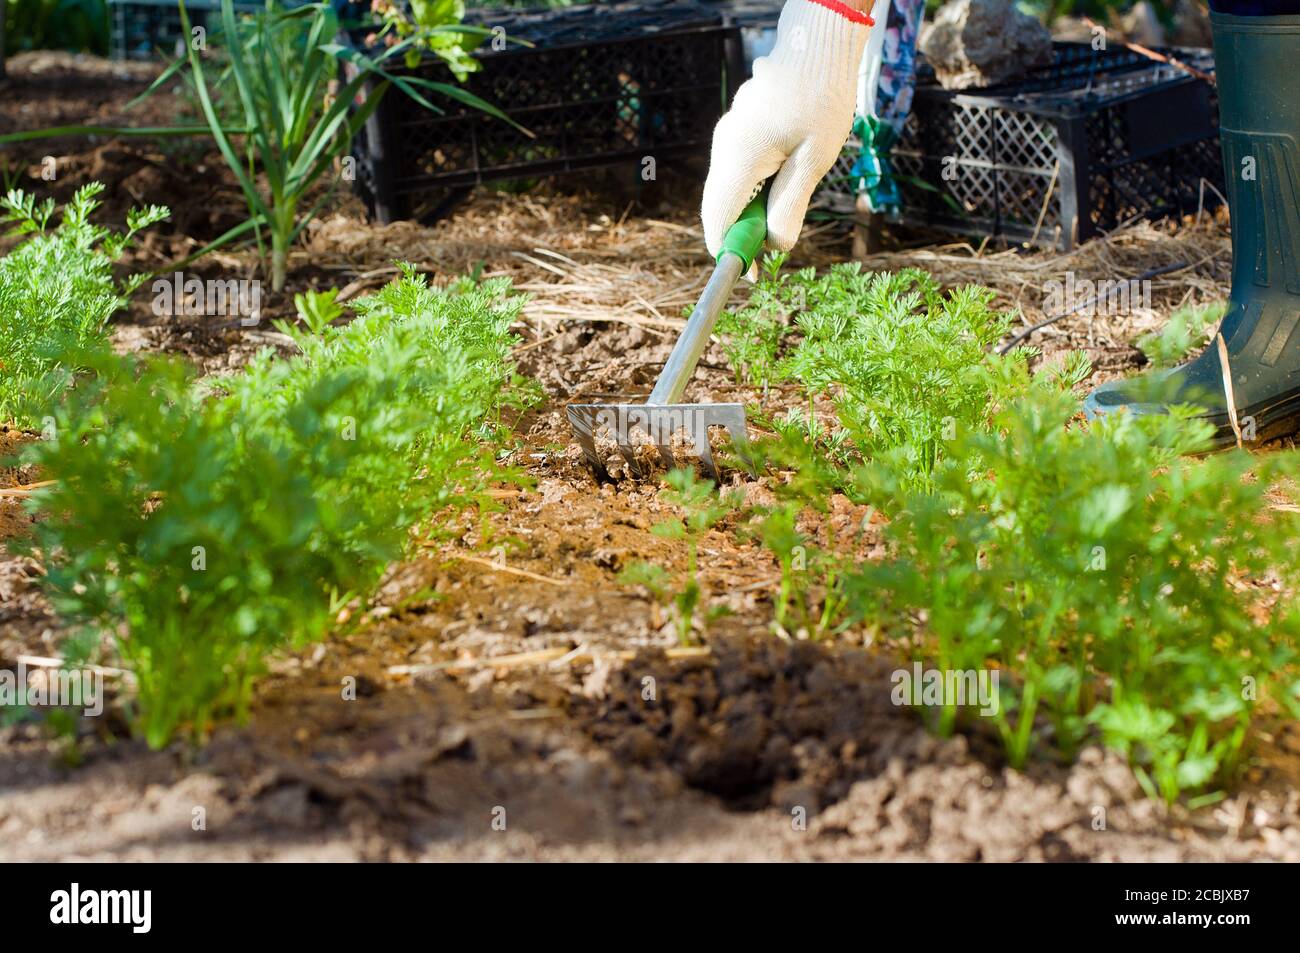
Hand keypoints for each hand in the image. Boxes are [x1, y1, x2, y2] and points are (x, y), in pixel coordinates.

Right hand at [701, 0, 873, 272]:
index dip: (730, 251)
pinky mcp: (739, 130)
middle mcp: (725, 148)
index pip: (718, 220)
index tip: (751, 273)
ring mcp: (729, 137)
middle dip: (743, 235)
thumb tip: (777, 244)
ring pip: (730, 190)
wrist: (816, 44)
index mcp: (739, 158)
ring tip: (784, 218)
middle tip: (772, 253)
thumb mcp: (814, 158)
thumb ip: (791, 204)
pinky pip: (739, 172)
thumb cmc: (821, 96)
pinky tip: (782, 187)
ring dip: (751, 212)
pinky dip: (754, 190)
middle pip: (721, 208)